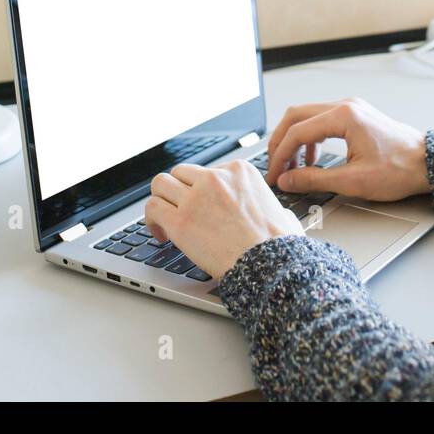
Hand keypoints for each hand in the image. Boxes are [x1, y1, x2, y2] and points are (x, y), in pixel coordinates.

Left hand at [145, 159, 302, 278]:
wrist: (270, 263)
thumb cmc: (278, 243)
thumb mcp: (282, 211)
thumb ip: (271, 207)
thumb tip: (279, 216)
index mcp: (239, 171)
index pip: (206, 170)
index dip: (200, 189)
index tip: (201, 206)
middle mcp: (215, 178)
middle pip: (180, 172)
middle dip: (177, 190)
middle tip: (178, 209)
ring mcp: (195, 198)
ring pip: (160, 183)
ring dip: (161, 200)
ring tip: (163, 218)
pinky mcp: (180, 221)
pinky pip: (152, 208)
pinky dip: (151, 220)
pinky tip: (160, 234)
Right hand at [266, 98, 428, 201]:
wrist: (428, 164)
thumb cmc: (401, 169)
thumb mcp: (354, 181)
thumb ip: (315, 180)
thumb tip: (288, 180)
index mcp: (344, 116)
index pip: (297, 132)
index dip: (280, 155)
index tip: (274, 174)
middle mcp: (346, 106)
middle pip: (296, 116)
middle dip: (281, 142)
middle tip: (275, 166)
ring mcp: (351, 109)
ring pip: (308, 117)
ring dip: (295, 140)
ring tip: (292, 166)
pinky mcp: (356, 116)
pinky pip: (323, 121)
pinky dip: (311, 139)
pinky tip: (312, 159)